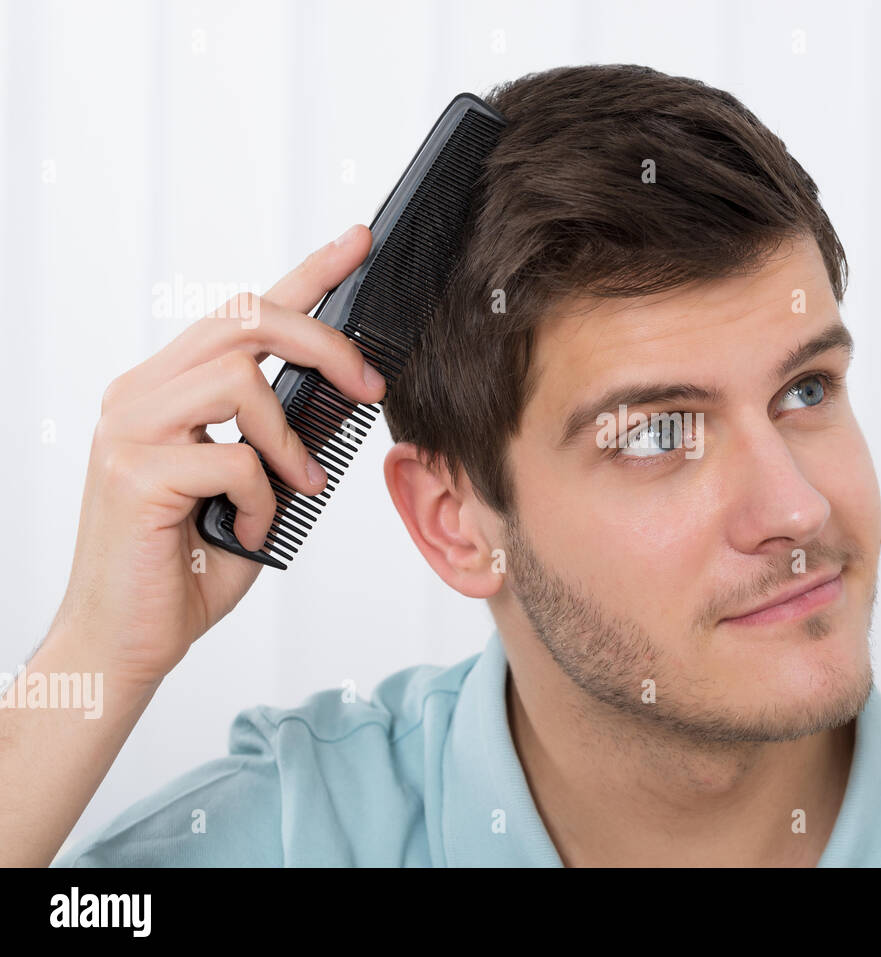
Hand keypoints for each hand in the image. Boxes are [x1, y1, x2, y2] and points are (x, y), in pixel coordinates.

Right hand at [52, 224, 386, 686]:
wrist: (127, 639)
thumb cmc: (188, 563)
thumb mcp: (251, 485)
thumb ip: (279, 433)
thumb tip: (342, 392)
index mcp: (167, 389)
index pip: (243, 311)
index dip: (308, 272)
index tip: (358, 241)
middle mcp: (140, 394)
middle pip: (245, 319)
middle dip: (324, 345)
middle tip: (369, 384)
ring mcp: (130, 429)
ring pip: (239, 379)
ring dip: (290, 442)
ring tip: (296, 489)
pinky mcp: (134, 473)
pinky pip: (235, 459)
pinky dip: (266, 502)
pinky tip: (250, 531)